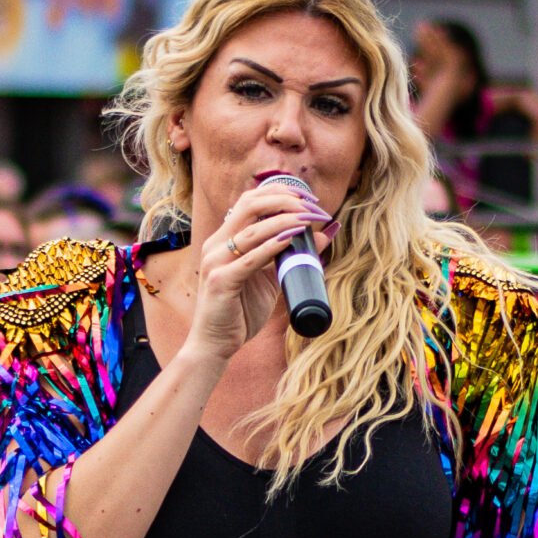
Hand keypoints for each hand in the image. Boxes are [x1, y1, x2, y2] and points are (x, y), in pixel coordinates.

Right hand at [182, 180, 332, 371]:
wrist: (215, 345)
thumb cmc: (240, 312)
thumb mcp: (270, 279)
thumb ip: (290, 256)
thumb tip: (322, 235)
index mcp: (224, 239)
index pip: (251, 200)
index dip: (280, 193)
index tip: (309, 199)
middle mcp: (217, 244)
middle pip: (250, 204)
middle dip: (285, 199)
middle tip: (312, 206)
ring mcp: (216, 261)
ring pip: (253, 229)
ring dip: (285, 220)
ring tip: (309, 220)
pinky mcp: (221, 281)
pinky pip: (251, 258)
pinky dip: (273, 246)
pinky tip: (291, 239)